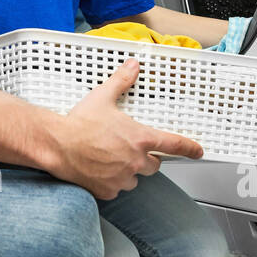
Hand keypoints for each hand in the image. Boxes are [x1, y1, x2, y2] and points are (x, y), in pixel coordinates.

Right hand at [48, 58, 203, 199]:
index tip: (198, 151)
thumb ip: (121, 82)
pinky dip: (111, 182)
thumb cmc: (79, 123)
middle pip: (154, 165)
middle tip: (129, 150)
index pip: (174, 145)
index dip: (190, 148)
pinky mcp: (109, 190)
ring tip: (109, 160)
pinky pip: (116, 189)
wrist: (58, 145)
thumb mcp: (102, 97)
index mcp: (140, 138)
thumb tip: (132, 66)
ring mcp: (123, 178)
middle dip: (146, 159)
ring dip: (128, 171)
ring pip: (135, 178)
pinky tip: (98, 171)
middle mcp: (136, 161)